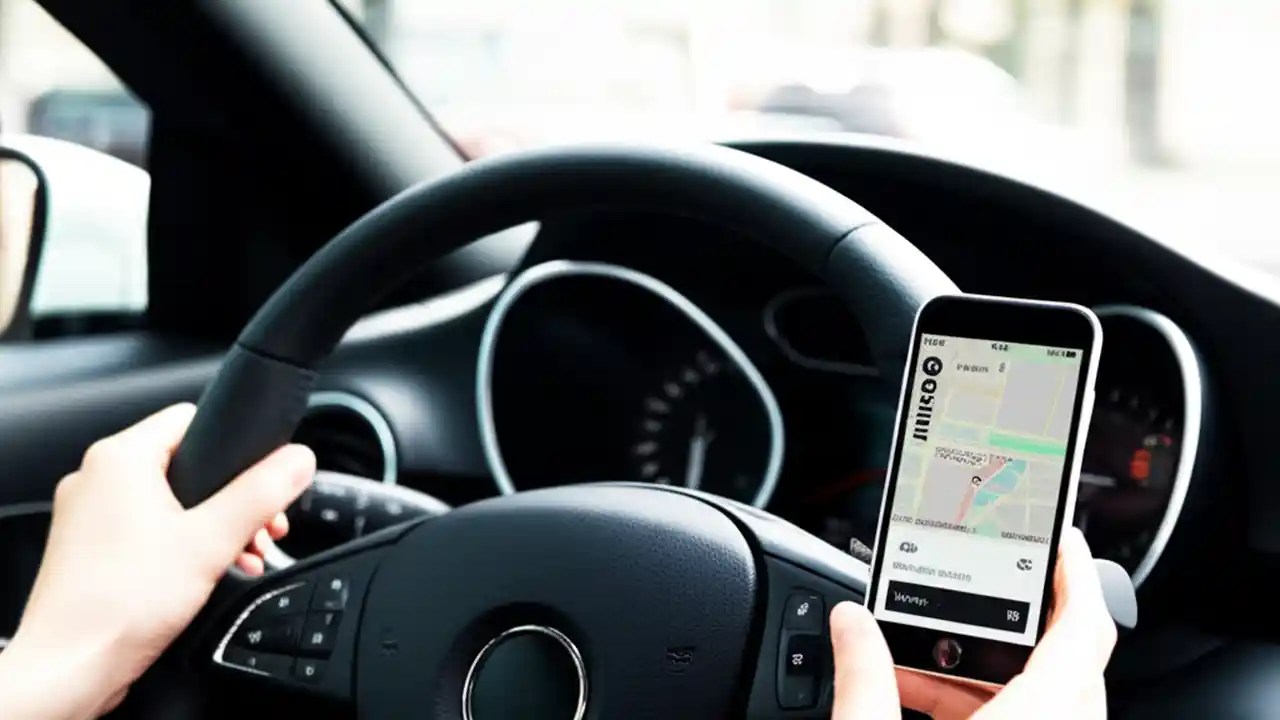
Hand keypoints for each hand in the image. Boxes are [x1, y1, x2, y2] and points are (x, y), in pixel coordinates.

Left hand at [0, 404, 314, 718]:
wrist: (69, 667)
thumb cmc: (120, 604)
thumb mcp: (213, 540)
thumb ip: (261, 493)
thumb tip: (298, 460)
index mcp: (120, 459)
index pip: (192, 419)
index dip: (236, 446)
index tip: (261, 478)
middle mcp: (96, 479)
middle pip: (187, 464)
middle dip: (233, 497)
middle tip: (261, 528)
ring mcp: (88, 515)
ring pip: (169, 500)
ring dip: (213, 525)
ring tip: (240, 555)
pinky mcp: (89, 548)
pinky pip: (147, 529)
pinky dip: (182, 543)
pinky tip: (206, 572)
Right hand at [831, 528, 1116, 718]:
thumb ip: (865, 676)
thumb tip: (850, 623)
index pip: (1084, 629)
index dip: (1077, 573)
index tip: (1062, 538)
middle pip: (1071, 660)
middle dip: (1029, 615)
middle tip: (997, 580)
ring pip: (1052, 696)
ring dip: (998, 667)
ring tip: (942, 650)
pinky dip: (993, 703)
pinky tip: (933, 698)